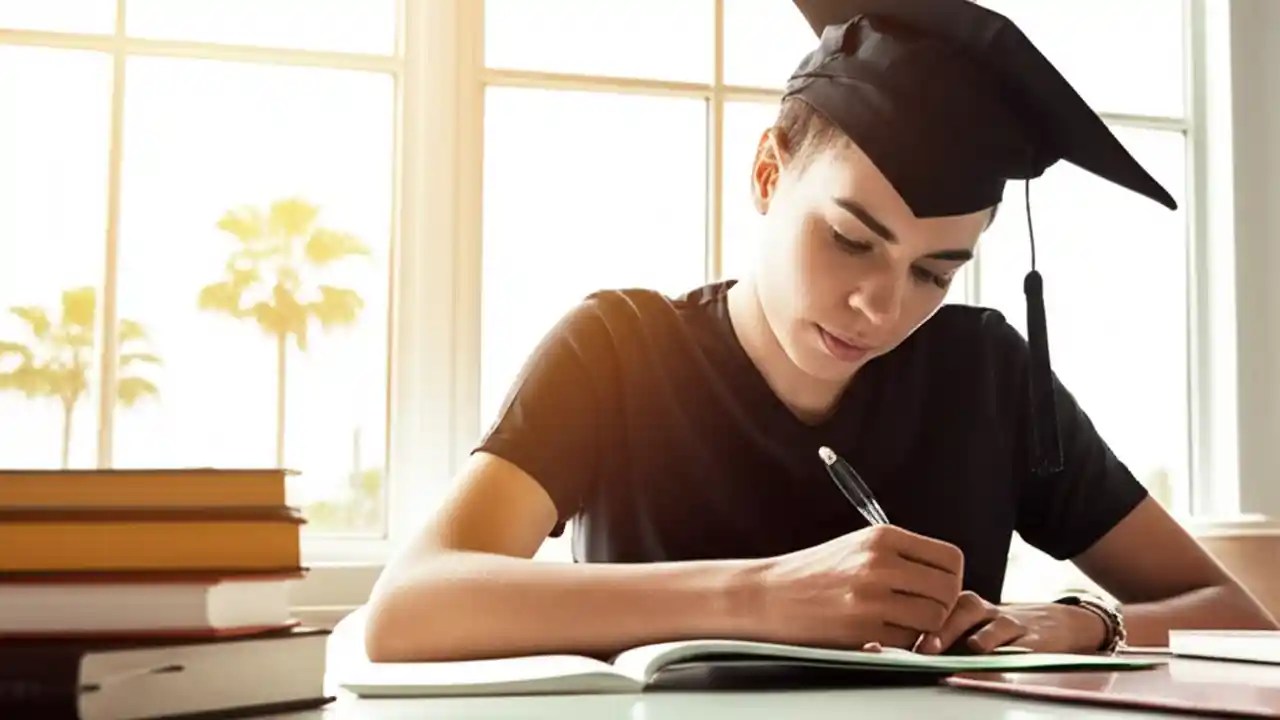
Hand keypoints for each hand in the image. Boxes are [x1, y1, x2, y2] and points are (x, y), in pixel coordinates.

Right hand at [750, 525, 963, 649]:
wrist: (769, 594)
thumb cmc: (814, 573)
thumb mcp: (858, 546)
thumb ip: (901, 556)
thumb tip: (948, 577)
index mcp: (883, 536)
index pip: (951, 558)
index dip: (951, 579)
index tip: (936, 589)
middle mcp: (880, 562)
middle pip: (948, 590)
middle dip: (942, 606)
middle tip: (921, 612)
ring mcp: (871, 595)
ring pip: (933, 618)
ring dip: (923, 628)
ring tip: (900, 623)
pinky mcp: (861, 627)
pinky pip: (906, 641)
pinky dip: (900, 643)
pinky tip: (880, 633)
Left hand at [913, 591, 1108, 653]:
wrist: (1056, 624)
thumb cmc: (1001, 631)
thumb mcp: (974, 630)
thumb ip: (945, 638)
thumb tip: (907, 654)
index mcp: (965, 607)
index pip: (940, 607)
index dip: (921, 622)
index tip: (903, 641)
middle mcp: (985, 612)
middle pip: (963, 609)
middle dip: (944, 628)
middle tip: (927, 647)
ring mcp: (1011, 623)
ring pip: (993, 623)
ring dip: (981, 637)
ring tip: (971, 648)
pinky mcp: (1036, 638)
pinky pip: (1024, 643)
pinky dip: (1014, 651)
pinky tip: (1006, 659)